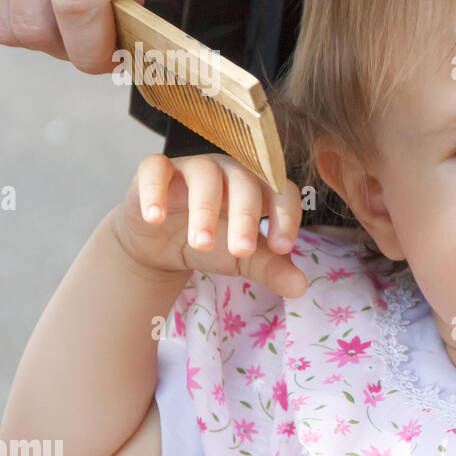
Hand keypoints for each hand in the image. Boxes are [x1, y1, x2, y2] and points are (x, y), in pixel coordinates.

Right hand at [112, 153, 307, 297]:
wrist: (162, 245)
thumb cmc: (213, 244)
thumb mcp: (244, 259)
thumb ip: (272, 269)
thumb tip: (300, 288)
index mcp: (259, 188)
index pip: (282, 191)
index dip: (286, 215)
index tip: (281, 248)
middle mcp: (229, 171)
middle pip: (244, 182)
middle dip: (246, 217)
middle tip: (241, 251)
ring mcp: (193, 167)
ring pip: (204, 176)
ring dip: (204, 210)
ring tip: (202, 244)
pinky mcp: (156, 171)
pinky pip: (156, 169)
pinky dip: (155, 190)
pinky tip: (156, 218)